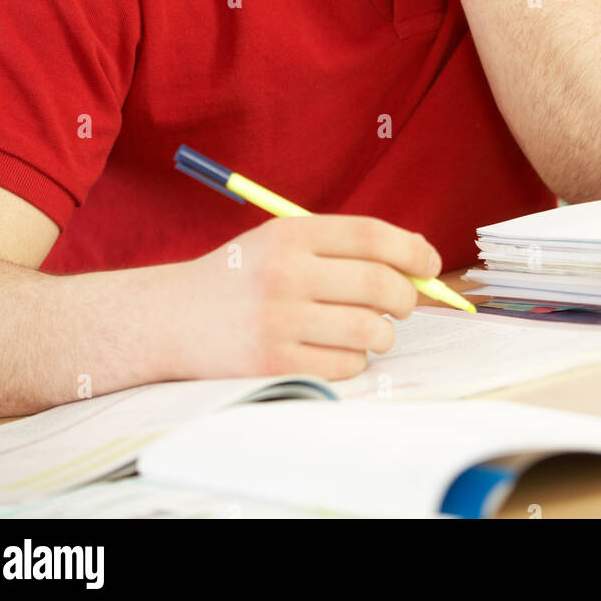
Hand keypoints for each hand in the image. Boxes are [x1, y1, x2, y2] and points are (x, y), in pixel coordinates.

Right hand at [166, 215, 440, 381]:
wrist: (170, 318)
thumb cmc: (242, 277)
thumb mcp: (280, 242)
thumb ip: (340, 247)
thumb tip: (417, 262)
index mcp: (290, 233)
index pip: (372, 236)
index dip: (413, 250)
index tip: (429, 264)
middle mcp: (285, 273)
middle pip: (379, 284)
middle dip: (406, 296)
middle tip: (403, 303)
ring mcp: (279, 321)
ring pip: (370, 330)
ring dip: (383, 333)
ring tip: (370, 329)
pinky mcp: (274, 364)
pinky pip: (346, 366)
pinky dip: (355, 360)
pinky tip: (337, 350)